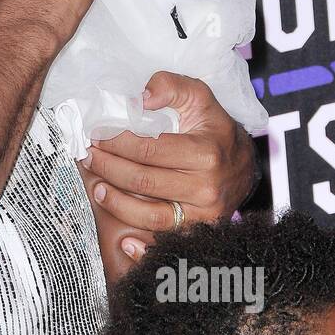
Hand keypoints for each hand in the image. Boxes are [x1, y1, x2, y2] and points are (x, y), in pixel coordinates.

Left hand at [78, 70, 258, 260]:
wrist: (245, 167)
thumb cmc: (215, 130)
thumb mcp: (200, 98)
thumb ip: (171, 87)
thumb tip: (141, 98)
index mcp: (206, 153)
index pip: (148, 148)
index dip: (117, 141)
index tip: (97, 134)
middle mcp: (206, 188)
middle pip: (143, 181)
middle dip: (109, 167)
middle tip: (89, 155)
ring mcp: (203, 215)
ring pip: (149, 216)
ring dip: (116, 203)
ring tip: (97, 187)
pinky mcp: (198, 233)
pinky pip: (165, 242)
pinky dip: (142, 247)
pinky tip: (124, 242)